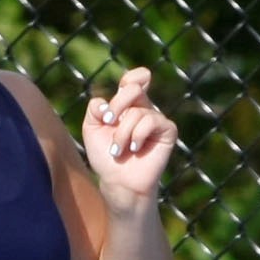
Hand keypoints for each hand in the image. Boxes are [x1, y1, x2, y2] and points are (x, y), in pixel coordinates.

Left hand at [81, 67, 174, 208]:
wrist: (118, 182)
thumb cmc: (106, 157)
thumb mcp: (92, 130)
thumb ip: (94, 110)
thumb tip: (104, 102)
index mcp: (128, 105)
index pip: (134, 80)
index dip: (130, 78)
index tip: (121, 90)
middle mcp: (144, 109)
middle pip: (134, 88)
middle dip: (117, 104)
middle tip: (108, 121)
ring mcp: (156, 120)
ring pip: (137, 112)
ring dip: (122, 132)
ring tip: (118, 150)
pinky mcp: (167, 131)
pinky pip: (152, 121)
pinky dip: (138, 134)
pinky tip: (134, 148)